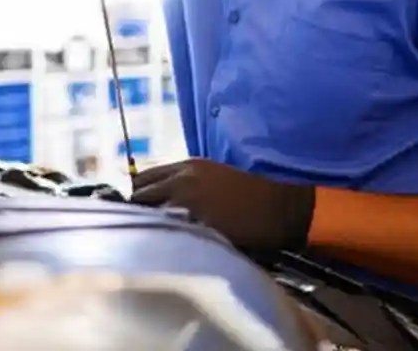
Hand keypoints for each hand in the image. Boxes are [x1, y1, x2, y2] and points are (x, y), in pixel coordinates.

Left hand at [130, 158, 315, 252]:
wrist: (280, 205)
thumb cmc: (248, 192)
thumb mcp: (212, 175)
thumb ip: (183, 182)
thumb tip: (157, 196)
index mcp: (186, 168)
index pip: (142, 178)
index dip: (138, 194)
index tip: (138, 207)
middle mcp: (182, 182)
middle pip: (140, 196)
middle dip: (138, 211)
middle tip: (140, 227)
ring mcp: (189, 205)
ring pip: (150, 217)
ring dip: (149, 227)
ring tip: (153, 240)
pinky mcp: (200, 227)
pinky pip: (171, 235)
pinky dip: (166, 242)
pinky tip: (169, 250)